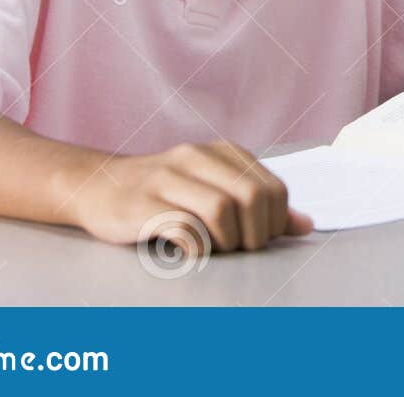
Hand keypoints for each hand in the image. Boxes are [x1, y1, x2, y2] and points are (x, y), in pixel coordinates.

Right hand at [73, 140, 311, 250]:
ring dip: (227, 241)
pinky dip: (196, 247)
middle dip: (255, 234)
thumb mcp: (215, 189)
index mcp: (223, 152)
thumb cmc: (164, 193)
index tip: (259, 238)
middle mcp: (196, 158)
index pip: (273, 188)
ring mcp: (166, 179)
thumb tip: (305, 225)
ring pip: (220, 210)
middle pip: (252, 197)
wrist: (97, 186)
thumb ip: (259, 205)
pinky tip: (191, 251)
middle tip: (241, 249)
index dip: (275, 222)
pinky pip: (184, 227)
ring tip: (217, 249)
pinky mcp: (141, 205)